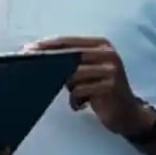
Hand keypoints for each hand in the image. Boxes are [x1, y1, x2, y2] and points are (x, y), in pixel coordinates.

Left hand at [25, 36, 154, 135]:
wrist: (128, 114)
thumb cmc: (101, 91)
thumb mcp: (88, 71)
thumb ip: (70, 62)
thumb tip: (37, 57)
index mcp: (101, 45)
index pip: (67, 41)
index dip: (46, 45)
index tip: (27, 50)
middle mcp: (108, 54)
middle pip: (69, 55)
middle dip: (49, 63)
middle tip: (31, 70)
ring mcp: (110, 70)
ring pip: (73, 74)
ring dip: (69, 88)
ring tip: (78, 97)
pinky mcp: (110, 87)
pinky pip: (80, 90)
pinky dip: (76, 100)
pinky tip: (81, 105)